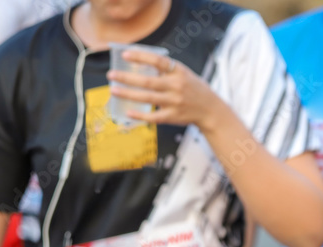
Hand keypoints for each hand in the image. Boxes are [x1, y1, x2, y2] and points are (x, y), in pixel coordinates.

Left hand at [108, 50, 228, 130]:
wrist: (211, 110)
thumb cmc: (194, 89)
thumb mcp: (184, 74)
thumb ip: (166, 71)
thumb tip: (141, 66)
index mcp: (179, 72)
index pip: (158, 61)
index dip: (141, 57)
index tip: (125, 54)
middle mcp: (177, 87)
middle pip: (148, 82)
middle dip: (127, 78)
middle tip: (111, 75)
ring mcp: (174, 103)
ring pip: (147, 98)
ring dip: (128, 94)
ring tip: (113, 90)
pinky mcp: (173, 117)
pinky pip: (153, 117)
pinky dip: (140, 115)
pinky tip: (128, 112)